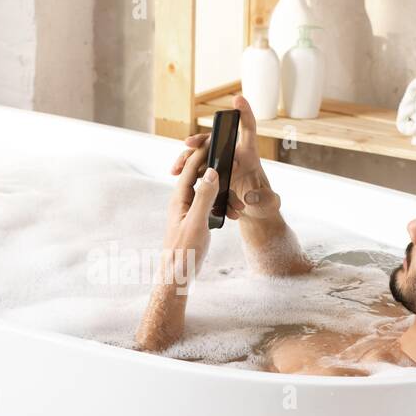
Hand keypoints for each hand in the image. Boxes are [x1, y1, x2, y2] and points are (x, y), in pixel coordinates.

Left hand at [161, 147, 221, 287]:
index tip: (216, 139)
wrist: (178, 277)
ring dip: (224, 195)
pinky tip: (233, 215)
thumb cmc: (184, 252)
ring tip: (238, 207)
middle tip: (234, 164)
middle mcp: (182, 202)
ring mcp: (188, 212)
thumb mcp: (197, 223)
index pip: (190, 168)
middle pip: (200, 177)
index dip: (203, 153)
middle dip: (217, 172)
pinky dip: (223, 207)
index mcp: (179, 199)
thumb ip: (204, 197)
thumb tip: (212, 172)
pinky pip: (211, 207)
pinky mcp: (195, 221)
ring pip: (208, 194)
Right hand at [170, 94, 279, 220]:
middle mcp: (234, 155)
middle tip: (188, 143)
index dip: (245, 112)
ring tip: (176, 168)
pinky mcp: (213, 175)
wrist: (253, 215)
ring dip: (187, 158)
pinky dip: (185, 170)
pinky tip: (176, 174)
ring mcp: (221, 165)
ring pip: (202, 153)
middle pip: (216, 140)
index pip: (248, 129)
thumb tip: (248, 196)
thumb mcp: (270, 204)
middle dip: (200, 140)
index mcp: (250, 156)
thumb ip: (266, 200)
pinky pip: (196, 168)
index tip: (237, 98)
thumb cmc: (265, 205)